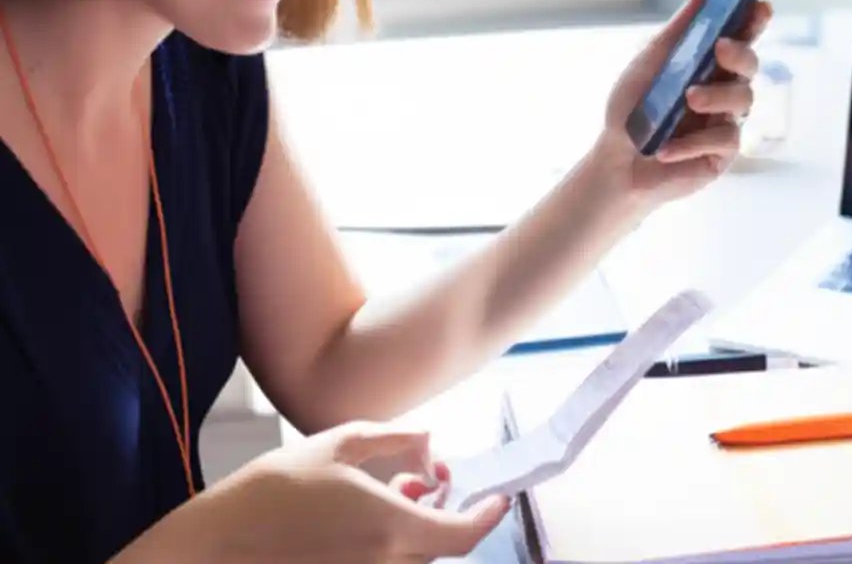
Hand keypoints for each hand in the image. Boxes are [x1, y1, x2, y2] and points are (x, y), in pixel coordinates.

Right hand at [200, 420, 507, 562]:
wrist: (211, 547)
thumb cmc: (271, 491)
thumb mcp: (336, 446)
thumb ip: (394, 440)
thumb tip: (430, 441)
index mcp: (391, 528)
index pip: (464, 534)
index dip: (488, 516)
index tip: (498, 498)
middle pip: (439, 545)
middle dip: (444, 510)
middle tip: (425, 477)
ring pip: (411, 557)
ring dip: (414, 526)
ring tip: (388, 491)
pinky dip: (388, 544)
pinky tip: (359, 520)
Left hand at [595, 0, 772, 205]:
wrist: (615, 160)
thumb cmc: (633, 107)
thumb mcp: (654, 58)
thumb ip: (686, 22)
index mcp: (710, 63)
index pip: (743, 36)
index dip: (756, 20)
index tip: (760, 6)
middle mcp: (724, 90)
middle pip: (751, 65)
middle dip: (740, 54)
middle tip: (720, 49)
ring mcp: (726, 122)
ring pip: (743, 101)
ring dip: (715, 96)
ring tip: (687, 99)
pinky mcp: (722, 154)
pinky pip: (723, 140)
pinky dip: (691, 141)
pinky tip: (665, 147)